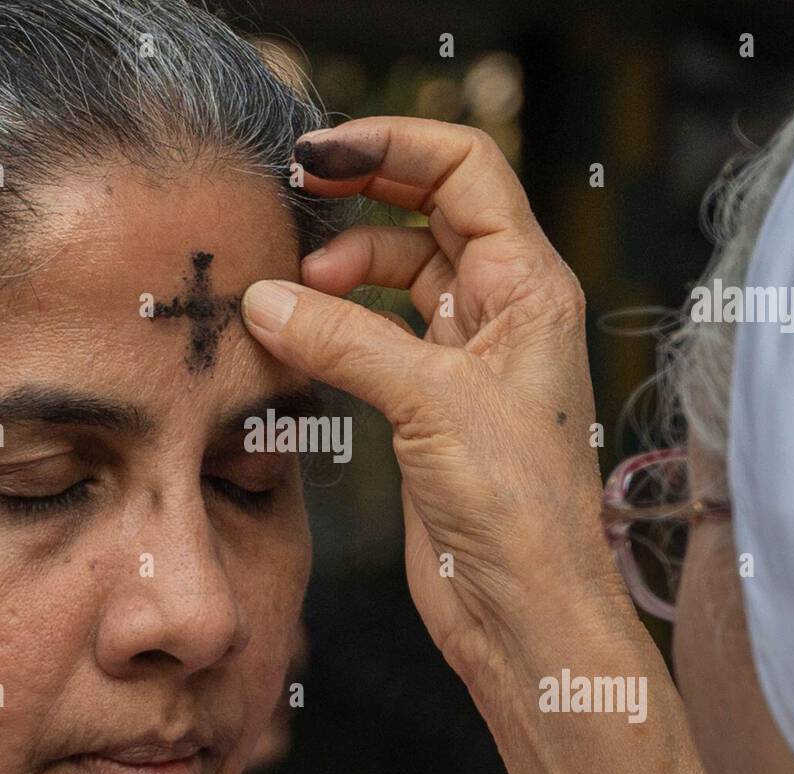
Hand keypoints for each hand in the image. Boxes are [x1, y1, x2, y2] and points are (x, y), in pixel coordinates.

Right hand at [242, 117, 629, 689]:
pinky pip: (372, 335)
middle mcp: (499, 309)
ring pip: (393, 275)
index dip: (394, 144)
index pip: (466, 171)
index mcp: (529, 286)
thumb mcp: (433, 403)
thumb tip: (265, 299)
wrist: (521, 609)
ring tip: (287, 293)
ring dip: (339, 271)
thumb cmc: (516, 509)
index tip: (320, 151)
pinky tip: (292, 334)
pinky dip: (331, 325)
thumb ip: (345, 341)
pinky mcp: (425, 402)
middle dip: (361, 196)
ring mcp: (460, 355)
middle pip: (427, 211)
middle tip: (291, 201)